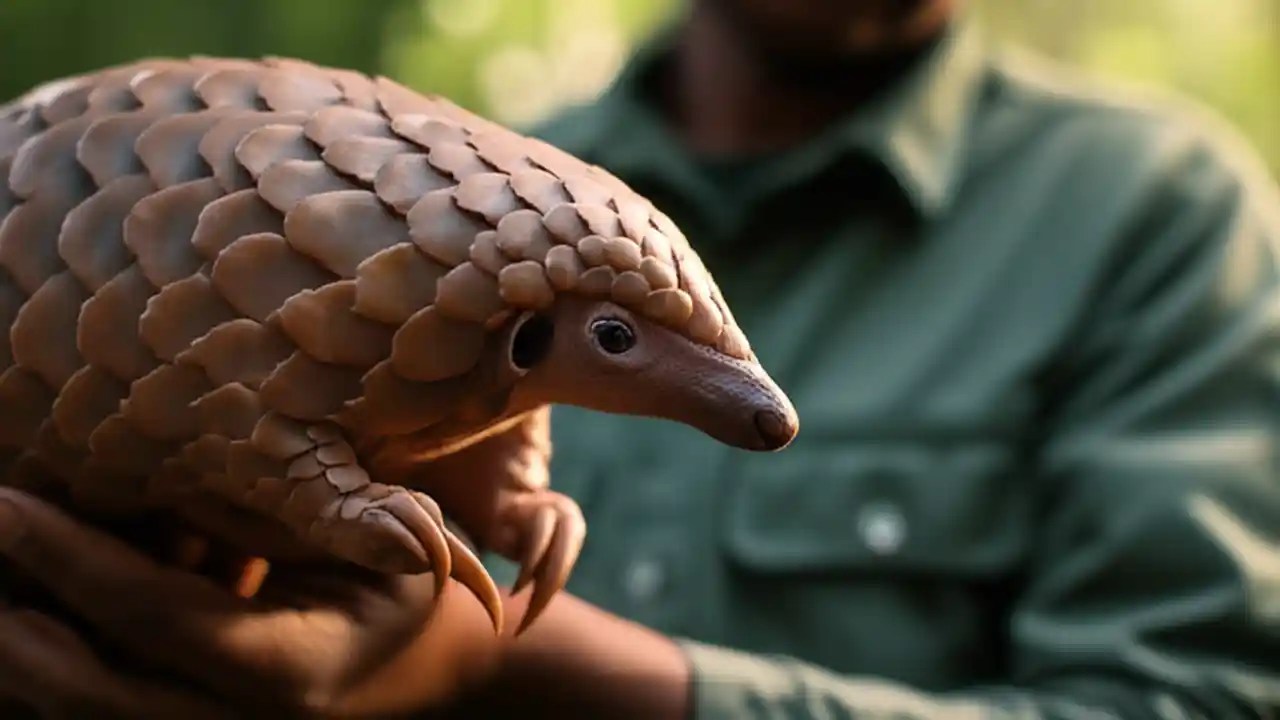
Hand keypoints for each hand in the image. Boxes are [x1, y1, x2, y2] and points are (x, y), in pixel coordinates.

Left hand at [0, 487, 509, 717]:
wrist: (444, 671)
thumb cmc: (421, 591)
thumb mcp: (388, 543)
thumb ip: (301, 515)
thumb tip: (194, 472)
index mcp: (293, 669)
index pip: (154, 614)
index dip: (70, 557)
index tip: (2, 503)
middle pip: (91, 690)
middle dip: (14, 626)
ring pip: (90, 712)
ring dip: (26, 657)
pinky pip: (114, 708)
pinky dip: (64, 670)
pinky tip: (36, 616)